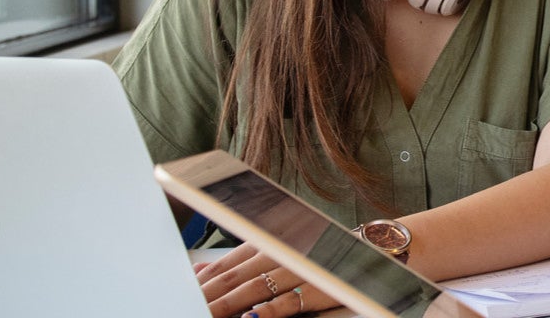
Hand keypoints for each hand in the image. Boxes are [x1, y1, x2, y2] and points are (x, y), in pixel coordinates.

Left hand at [194, 244, 339, 316]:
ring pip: (254, 289)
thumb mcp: (273, 251)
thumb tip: (198, 272)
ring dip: (227, 306)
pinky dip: (267, 312)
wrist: (366, 252)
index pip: (226, 264)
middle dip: (208, 297)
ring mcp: (300, 268)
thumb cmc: (316, 255)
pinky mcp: (318, 288)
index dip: (202, 283)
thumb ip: (236, 263)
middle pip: (234, 277)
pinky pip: (287, 302)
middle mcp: (282, 251)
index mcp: (268, 240)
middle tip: (186, 309)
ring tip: (207, 316)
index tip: (183, 296)